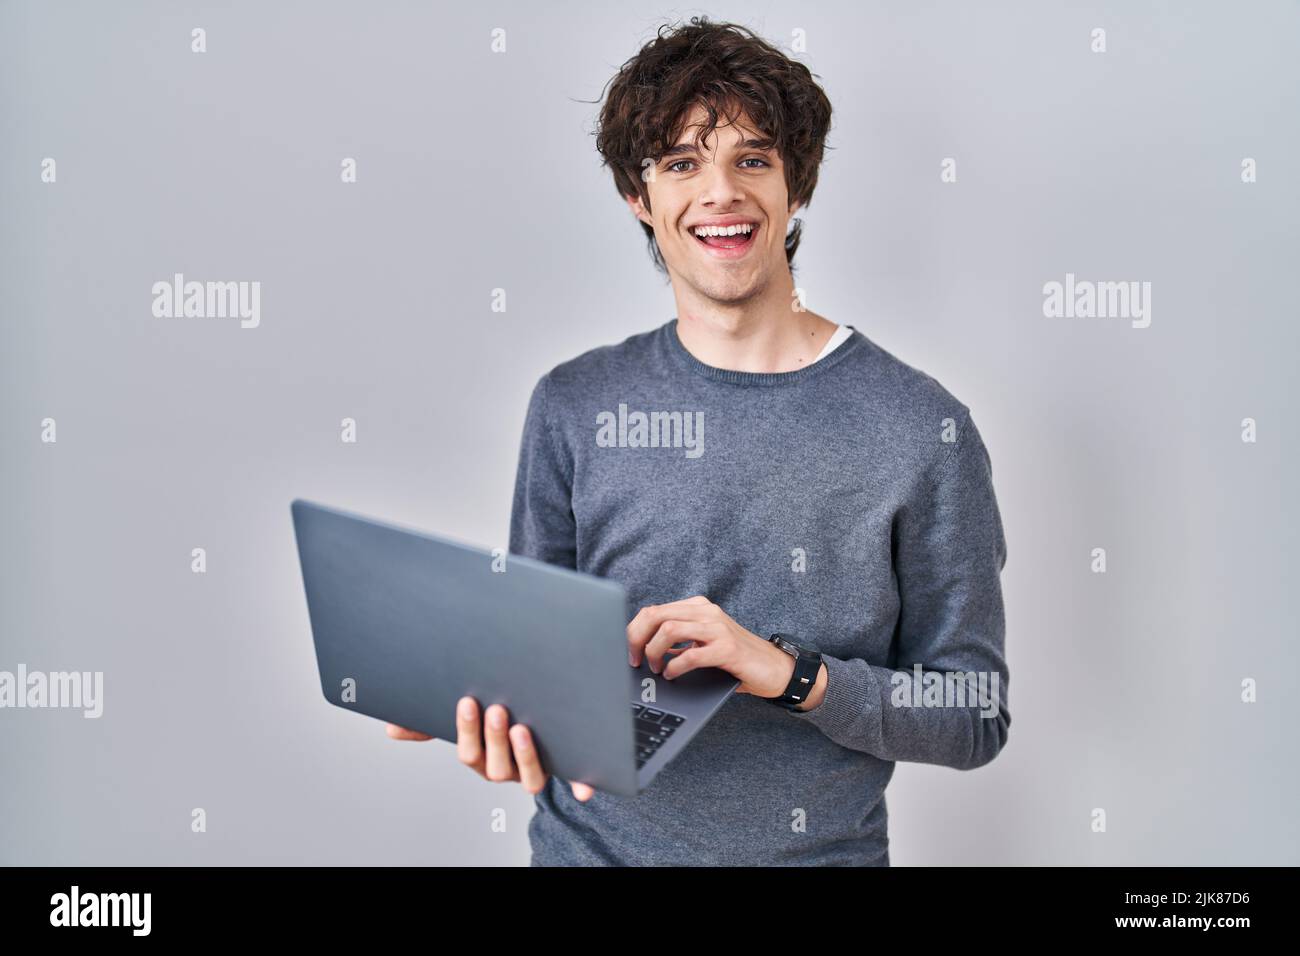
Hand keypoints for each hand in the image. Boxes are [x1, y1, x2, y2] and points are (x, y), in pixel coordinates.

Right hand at [385, 696, 594, 800]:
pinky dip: (580, 785)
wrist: (547, 725)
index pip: (469, 753)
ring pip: (529, 778)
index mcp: (483, 757)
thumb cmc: (499, 721)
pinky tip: (583, 785)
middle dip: (494, 738)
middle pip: (496, 766)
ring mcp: (536, 772)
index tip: (467, 702)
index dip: (467, 731)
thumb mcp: (468, 719)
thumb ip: (429, 724)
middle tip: (497, 709)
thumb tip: (392, 728)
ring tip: (523, 728)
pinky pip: (574, 783)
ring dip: (525, 756)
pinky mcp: (567, 772)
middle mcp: (508, 768)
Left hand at [627, 596, 819, 704]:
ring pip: (669, 629)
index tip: (626, 650)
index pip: (653, 610)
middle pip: (656, 615)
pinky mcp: (728, 649)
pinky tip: (672, 675)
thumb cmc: (736, 660)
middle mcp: (706, 612)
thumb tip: (642, 651)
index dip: (633, 630)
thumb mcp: (702, 644)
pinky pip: (691, 654)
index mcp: (698, 607)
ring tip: (654, 668)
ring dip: (654, 652)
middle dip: (636, 639)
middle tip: (634, 660)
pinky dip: (674, 666)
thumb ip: (677, 642)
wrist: (776, 669)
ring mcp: (718, 628)